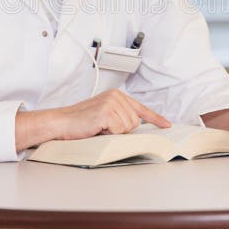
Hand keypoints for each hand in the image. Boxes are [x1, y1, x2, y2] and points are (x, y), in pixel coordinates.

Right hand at [55, 89, 171, 138]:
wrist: (61, 122)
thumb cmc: (81, 122)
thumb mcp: (105, 115)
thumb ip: (120, 116)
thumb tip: (136, 127)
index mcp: (117, 95)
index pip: (141, 108)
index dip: (155, 118)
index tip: (166, 125)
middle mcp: (116, 96)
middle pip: (135, 122)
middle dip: (122, 130)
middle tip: (104, 128)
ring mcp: (112, 102)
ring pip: (128, 128)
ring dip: (114, 132)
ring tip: (99, 128)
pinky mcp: (106, 112)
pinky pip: (118, 130)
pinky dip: (108, 134)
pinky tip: (96, 128)